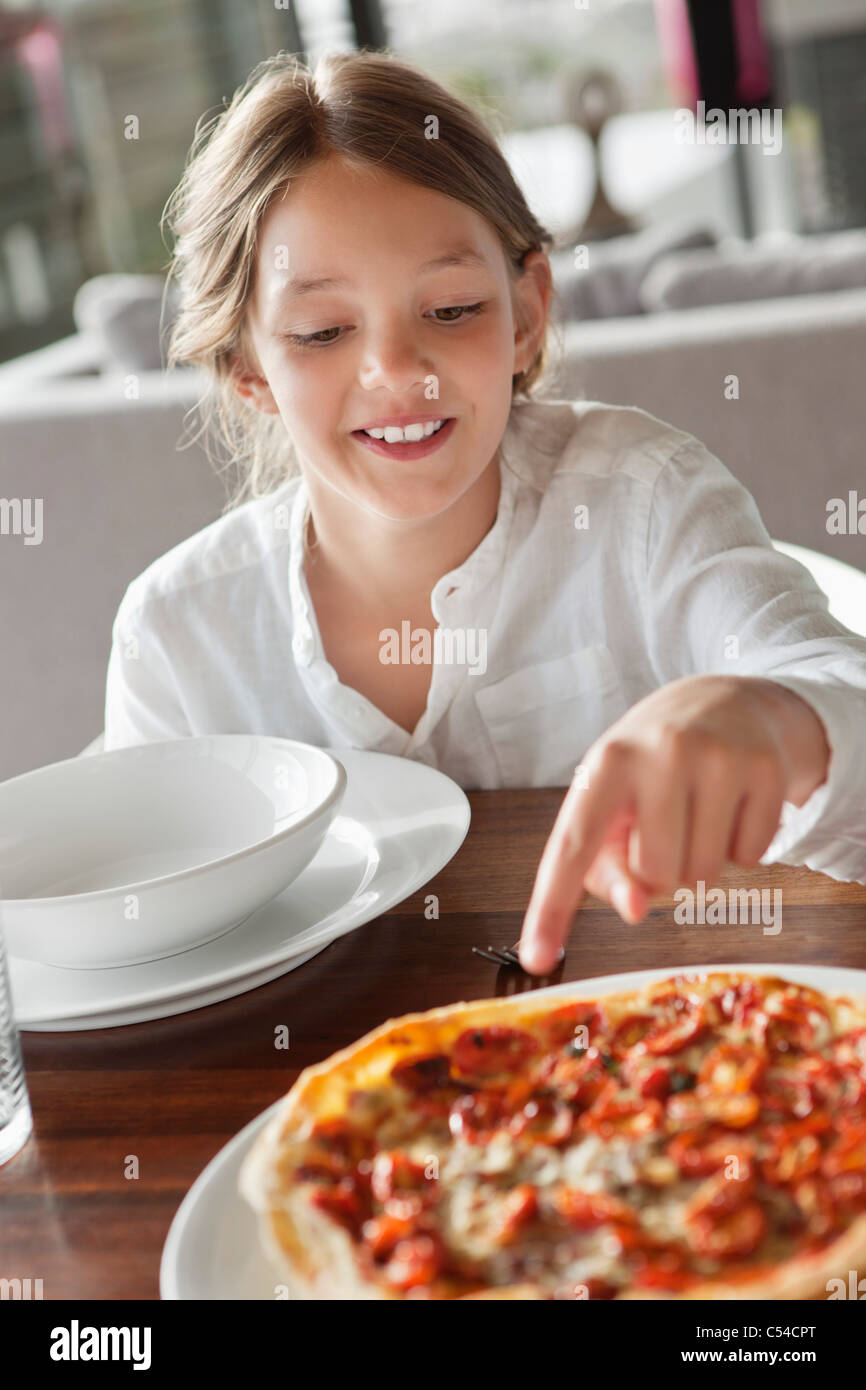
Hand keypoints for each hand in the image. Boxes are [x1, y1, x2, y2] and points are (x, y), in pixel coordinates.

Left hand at [518, 675, 829, 974]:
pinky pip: (751, 858)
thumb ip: (606, 867)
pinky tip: (731, 806)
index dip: (552, 906)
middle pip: (657, 876)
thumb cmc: (652, 767)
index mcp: (606, 764)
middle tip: (664, 825)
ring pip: (704, 877)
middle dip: (660, 869)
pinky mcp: (766, 768)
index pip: (574, 846)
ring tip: (695, 813)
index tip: (537, 959)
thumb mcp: (613, 805)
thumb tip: (635, 908)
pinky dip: (740, 847)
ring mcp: (719, 757)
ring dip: (699, 863)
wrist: (724, 702)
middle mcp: (661, 752)